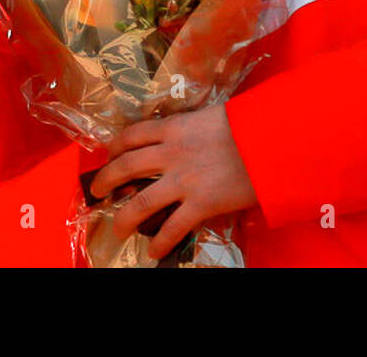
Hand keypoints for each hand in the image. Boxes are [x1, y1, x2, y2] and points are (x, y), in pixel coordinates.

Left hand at [87, 106, 256, 260]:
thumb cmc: (245, 124)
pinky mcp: (201, 204)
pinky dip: (160, 241)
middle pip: (125, 166)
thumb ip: (190, 129)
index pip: (131, 135)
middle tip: (97, 190)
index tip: (108, 155)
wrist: (269, 140)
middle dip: (106, 179)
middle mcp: (170, 153)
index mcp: (172, 127)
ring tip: (116, 228)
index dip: (114, 147)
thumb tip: (184, 137)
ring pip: (141, 201)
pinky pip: (173, 227)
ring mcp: (184, 180)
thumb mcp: (210, 117)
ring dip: (124, 217)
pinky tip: (153, 250)